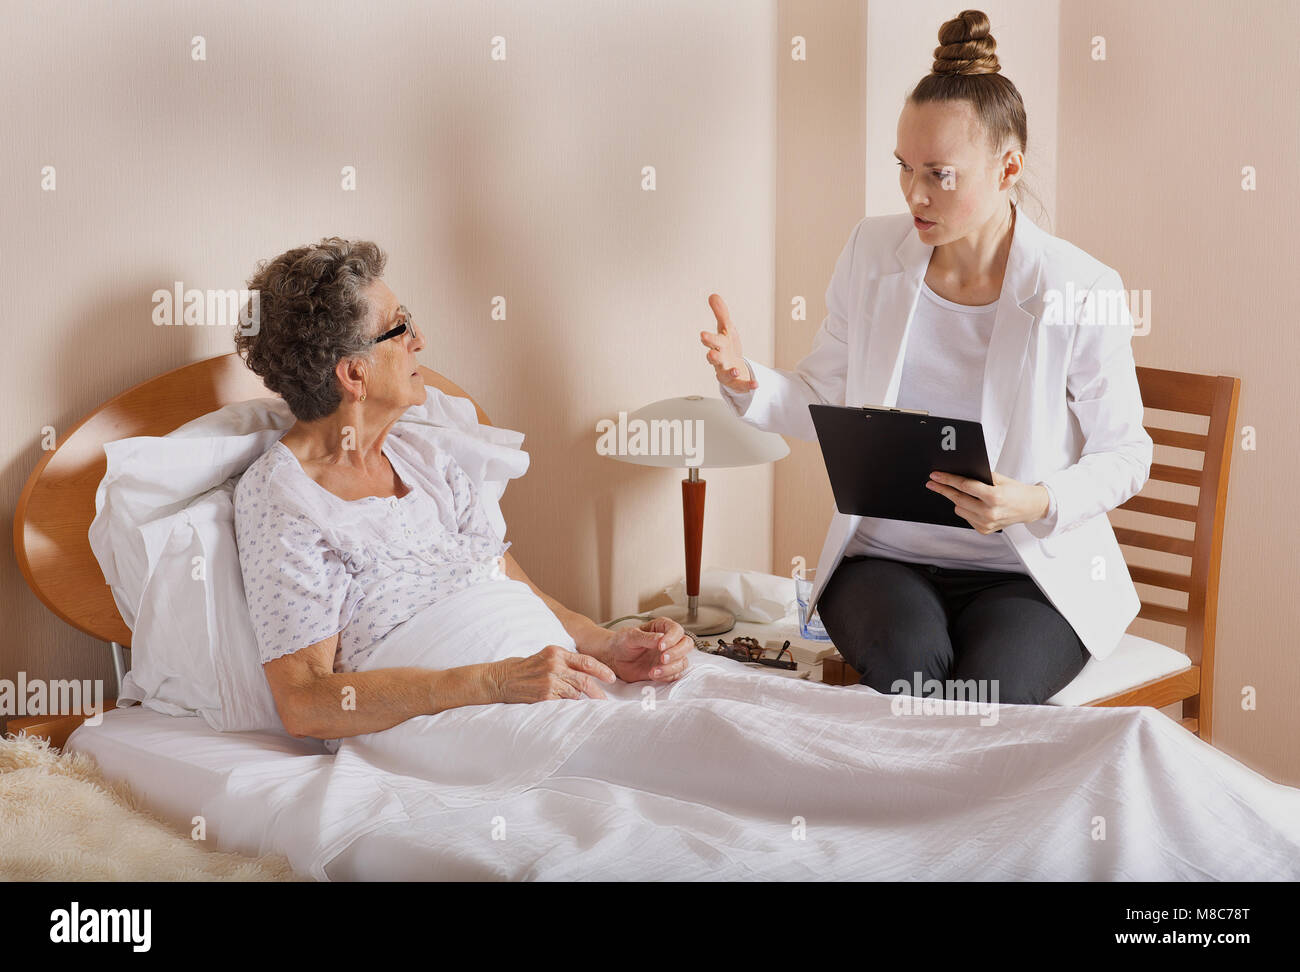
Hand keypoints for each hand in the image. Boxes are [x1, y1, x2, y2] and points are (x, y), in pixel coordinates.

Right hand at [490, 645, 616, 703]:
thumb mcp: (545, 656)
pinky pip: (563, 703)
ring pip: (575, 693)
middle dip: (598, 692)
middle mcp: (554, 665)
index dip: (602, 670)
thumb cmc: (524, 668)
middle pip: (584, 679)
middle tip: (605, 700)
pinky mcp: (544, 695)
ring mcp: (549, 681)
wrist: (500, 678)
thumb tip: (586, 673)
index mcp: (556, 652)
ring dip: (582, 701)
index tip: (611, 678)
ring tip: (587, 707)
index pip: (586, 661)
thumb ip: (564, 662)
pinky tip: (571, 710)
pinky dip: (569, 706)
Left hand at [601, 616, 694, 682]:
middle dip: (676, 653)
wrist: (614, 659)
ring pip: (683, 662)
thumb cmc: (621, 643)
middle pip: (686, 645)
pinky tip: (653, 675)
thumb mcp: (630, 636)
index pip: (677, 630)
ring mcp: (670, 657)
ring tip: (653, 671)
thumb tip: (661, 639)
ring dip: (670, 668)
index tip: (660, 646)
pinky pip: (675, 675)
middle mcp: (669, 641)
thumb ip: (646, 637)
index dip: (672, 638)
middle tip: (662, 658)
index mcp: (662, 628)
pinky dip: (666, 676)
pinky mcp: (667, 670)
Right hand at [700, 294, 758, 393]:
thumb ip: (721, 313)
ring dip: (730, 372)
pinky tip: (756, 384)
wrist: (734, 368)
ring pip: (725, 374)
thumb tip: (713, 295)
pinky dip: (748, 385)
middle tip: (710, 354)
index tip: (703, 335)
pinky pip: (741, 385)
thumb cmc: (727, 348)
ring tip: (735, 369)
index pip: (712, 342)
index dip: (708, 339)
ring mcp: (727, 372)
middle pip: (714, 359)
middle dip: (713, 356)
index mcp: (718, 346)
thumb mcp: (726, 328)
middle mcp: (720, 360)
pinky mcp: (736, 382)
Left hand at [924, 470, 1049, 533]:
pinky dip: (966, 509)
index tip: (935, 476)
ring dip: (958, 500)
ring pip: (959, 509)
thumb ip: (980, 476)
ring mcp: (987, 523)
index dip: (948, 480)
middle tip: (932, 483)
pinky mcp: (984, 530)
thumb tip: (958, 472)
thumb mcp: (1000, 479)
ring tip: (964, 494)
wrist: (1030, 507)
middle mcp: (989, 512)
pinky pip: (966, 517)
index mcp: (994, 497)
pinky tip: (974, 504)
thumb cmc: (1015, 491)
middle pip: (958, 499)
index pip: (964, 486)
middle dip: (944, 489)